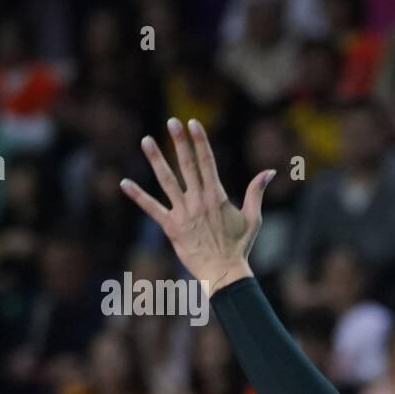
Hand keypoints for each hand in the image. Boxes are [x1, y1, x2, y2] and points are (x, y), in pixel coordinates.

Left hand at [120, 117, 272, 294]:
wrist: (224, 272)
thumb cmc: (240, 246)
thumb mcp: (253, 218)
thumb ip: (256, 192)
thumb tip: (270, 171)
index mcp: (217, 196)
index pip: (208, 162)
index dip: (200, 141)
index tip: (193, 123)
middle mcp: (199, 201)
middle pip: (187, 165)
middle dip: (179, 142)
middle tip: (172, 121)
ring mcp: (183, 213)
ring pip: (167, 181)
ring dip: (156, 160)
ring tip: (146, 140)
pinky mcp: (171, 227)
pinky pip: (152, 209)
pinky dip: (138, 196)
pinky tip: (124, 183)